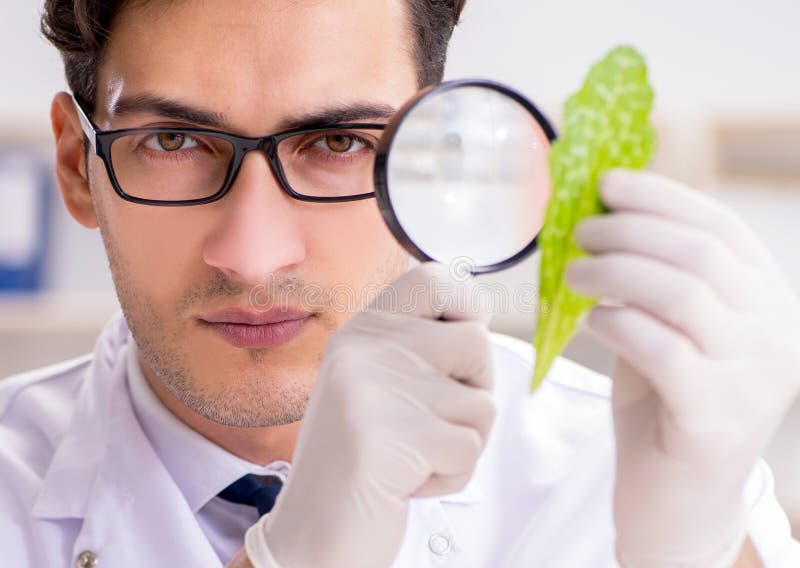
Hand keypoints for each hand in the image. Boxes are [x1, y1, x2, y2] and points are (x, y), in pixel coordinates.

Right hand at [244, 263, 495, 567]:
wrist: (312, 531)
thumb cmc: (356, 459)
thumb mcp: (373, 384)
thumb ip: (414, 350)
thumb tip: (479, 322)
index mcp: (362, 331)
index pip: (431, 279)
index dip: (467, 299)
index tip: (471, 325)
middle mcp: (366, 349)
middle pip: (476, 344)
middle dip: (474, 390)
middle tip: (434, 421)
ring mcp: (379, 389)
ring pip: (481, 403)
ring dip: (461, 441)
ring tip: (412, 455)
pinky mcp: (397, 436)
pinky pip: (469, 448)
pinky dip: (450, 474)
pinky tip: (407, 480)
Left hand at [566, 169, 799, 566]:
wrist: (675, 498)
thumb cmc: (663, 403)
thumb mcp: (665, 326)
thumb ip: (649, 276)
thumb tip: (601, 213)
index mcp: (768, 299)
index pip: (720, 226)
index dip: (661, 196)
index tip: (607, 182)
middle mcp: (776, 332)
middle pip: (698, 252)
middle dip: (627, 231)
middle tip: (577, 233)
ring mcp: (755, 376)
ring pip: (681, 291)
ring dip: (613, 271)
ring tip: (573, 275)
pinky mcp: (717, 416)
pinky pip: (659, 346)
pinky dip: (615, 322)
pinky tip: (590, 322)